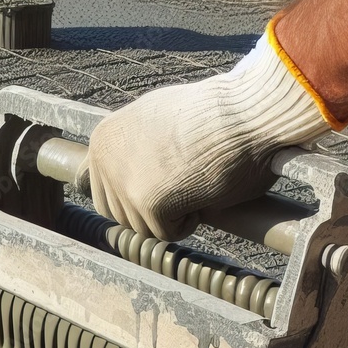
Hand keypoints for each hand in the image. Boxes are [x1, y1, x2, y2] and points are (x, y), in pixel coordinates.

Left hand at [80, 31, 331, 240]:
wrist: (244, 113)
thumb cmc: (216, 116)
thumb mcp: (161, 122)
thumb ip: (138, 148)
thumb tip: (136, 176)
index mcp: (104, 138)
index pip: (108, 193)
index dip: (144, 197)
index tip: (172, 182)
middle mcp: (103, 159)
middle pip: (122, 216)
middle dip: (156, 209)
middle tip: (188, 180)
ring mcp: (121, 180)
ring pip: (144, 228)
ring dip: (175, 213)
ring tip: (195, 178)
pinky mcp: (145, 201)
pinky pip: (166, 233)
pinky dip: (190, 220)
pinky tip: (202, 187)